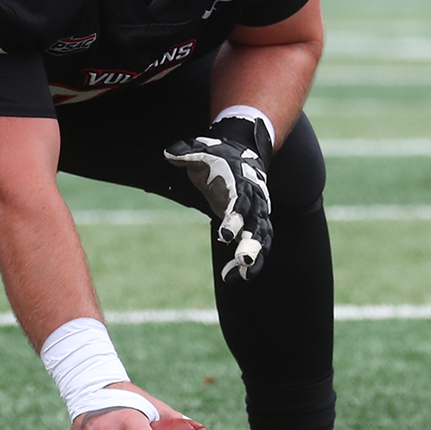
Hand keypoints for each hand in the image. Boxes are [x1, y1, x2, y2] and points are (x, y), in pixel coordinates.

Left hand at [165, 115, 273, 279]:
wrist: (244, 153)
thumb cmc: (219, 155)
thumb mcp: (203, 151)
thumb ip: (187, 154)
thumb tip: (169, 153)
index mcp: (242, 185)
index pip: (240, 204)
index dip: (235, 220)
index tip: (225, 236)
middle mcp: (254, 202)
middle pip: (257, 226)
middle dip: (251, 244)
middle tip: (243, 261)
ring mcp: (258, 215)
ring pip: (261, 241)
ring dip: (253, 260)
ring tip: (239, 278)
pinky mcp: (255, 225)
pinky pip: (257, 247)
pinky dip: (248, 263)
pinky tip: (235, 278)